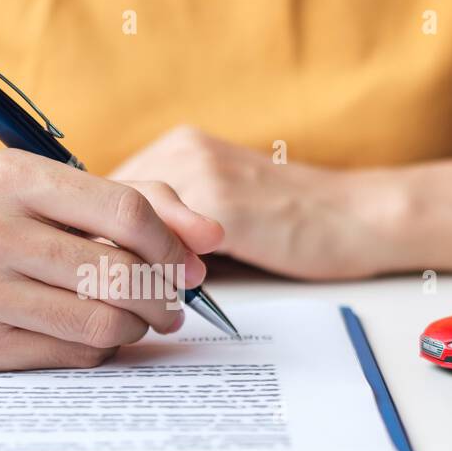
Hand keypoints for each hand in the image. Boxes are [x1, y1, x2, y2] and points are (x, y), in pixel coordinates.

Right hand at [0, 149, 223, 369]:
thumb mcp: (48, 188)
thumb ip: (139, 201)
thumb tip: (210, 239)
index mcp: (10, 177)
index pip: (125, 213)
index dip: (171, 245)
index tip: (184, 265)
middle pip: (119, 275)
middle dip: (164, 296)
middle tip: (172, 304)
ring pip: (101, 323)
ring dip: (136, 327)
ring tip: (138, 319)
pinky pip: (71, 355)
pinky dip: (100, 349)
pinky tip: (94, 334)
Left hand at [110, 126, 406, 279]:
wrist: (358, 216)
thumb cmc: (290, 222)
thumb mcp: (218, 209)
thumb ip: (170, 222)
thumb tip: (113, 260)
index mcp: (178, 146)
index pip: (103, 194)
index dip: (93, 238)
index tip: (97, 275)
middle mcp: (182, 150)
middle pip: (106, 207)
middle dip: (102, 256)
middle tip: (110, 297)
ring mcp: (201, 173)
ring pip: (129, 227)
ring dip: (129, 270)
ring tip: (143, 303)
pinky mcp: (222, 205)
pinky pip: (163, 246)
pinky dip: (157, 278)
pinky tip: (169, 304)